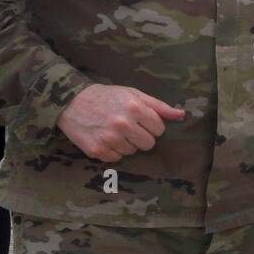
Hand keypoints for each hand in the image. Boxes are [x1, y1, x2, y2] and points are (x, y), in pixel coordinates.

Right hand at [56, 84, 184, 161]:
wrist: (72, 102)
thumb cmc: (107, 97)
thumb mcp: (133, 94)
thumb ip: (159, 106)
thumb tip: (182, 115)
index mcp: (134, 108)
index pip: (159, 129)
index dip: (152, 125)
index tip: (141, 120)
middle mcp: (123, 124)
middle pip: (148, 144)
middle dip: (142, 136)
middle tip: (128, 127)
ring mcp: (109, 139)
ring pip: (133, 152)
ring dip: (127, 144)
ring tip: (115, 131)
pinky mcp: (97, 151)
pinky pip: (117, 158)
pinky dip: (113, 151)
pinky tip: (105, 138)